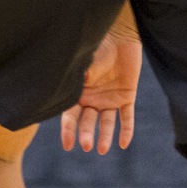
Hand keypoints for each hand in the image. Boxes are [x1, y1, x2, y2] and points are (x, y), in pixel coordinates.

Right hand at [61, 27, 140, 153]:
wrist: (121, 37)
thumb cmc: (98, 49)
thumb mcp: (82, 66)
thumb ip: (74, 81)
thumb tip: (59, 93)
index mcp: (78, 94)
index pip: (71, 117)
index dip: (68, 131)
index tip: (68, 145)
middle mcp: (93, 100)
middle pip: (88, 122)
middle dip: (86, 134)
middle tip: (86, 145)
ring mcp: (110, 99)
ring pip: (107, 122)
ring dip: (105, 136)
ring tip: (103, 149)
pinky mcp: (127, 96)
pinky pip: (127, 116)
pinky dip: (126, 129)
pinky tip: (124, 143)